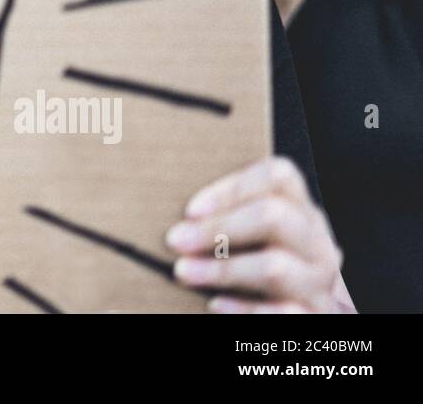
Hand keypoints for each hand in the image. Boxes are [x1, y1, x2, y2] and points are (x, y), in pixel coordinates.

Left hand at [166, 156, 350, 312]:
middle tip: (175, 240)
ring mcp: (322, 285)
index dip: (232, 188)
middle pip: (275, 216)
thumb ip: (229, 218)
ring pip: (276, 267)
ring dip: (221, 269)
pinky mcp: (317, 318)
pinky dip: (245, 309)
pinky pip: (283, 312)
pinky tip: (215, 304)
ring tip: (182, 272)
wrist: (295, 320)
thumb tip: (177, 216)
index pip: (278, 176)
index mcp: (303, 214)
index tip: (189, 210)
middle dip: (219, 227)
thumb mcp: (256, 239)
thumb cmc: (259, 271)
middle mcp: (318, 245)